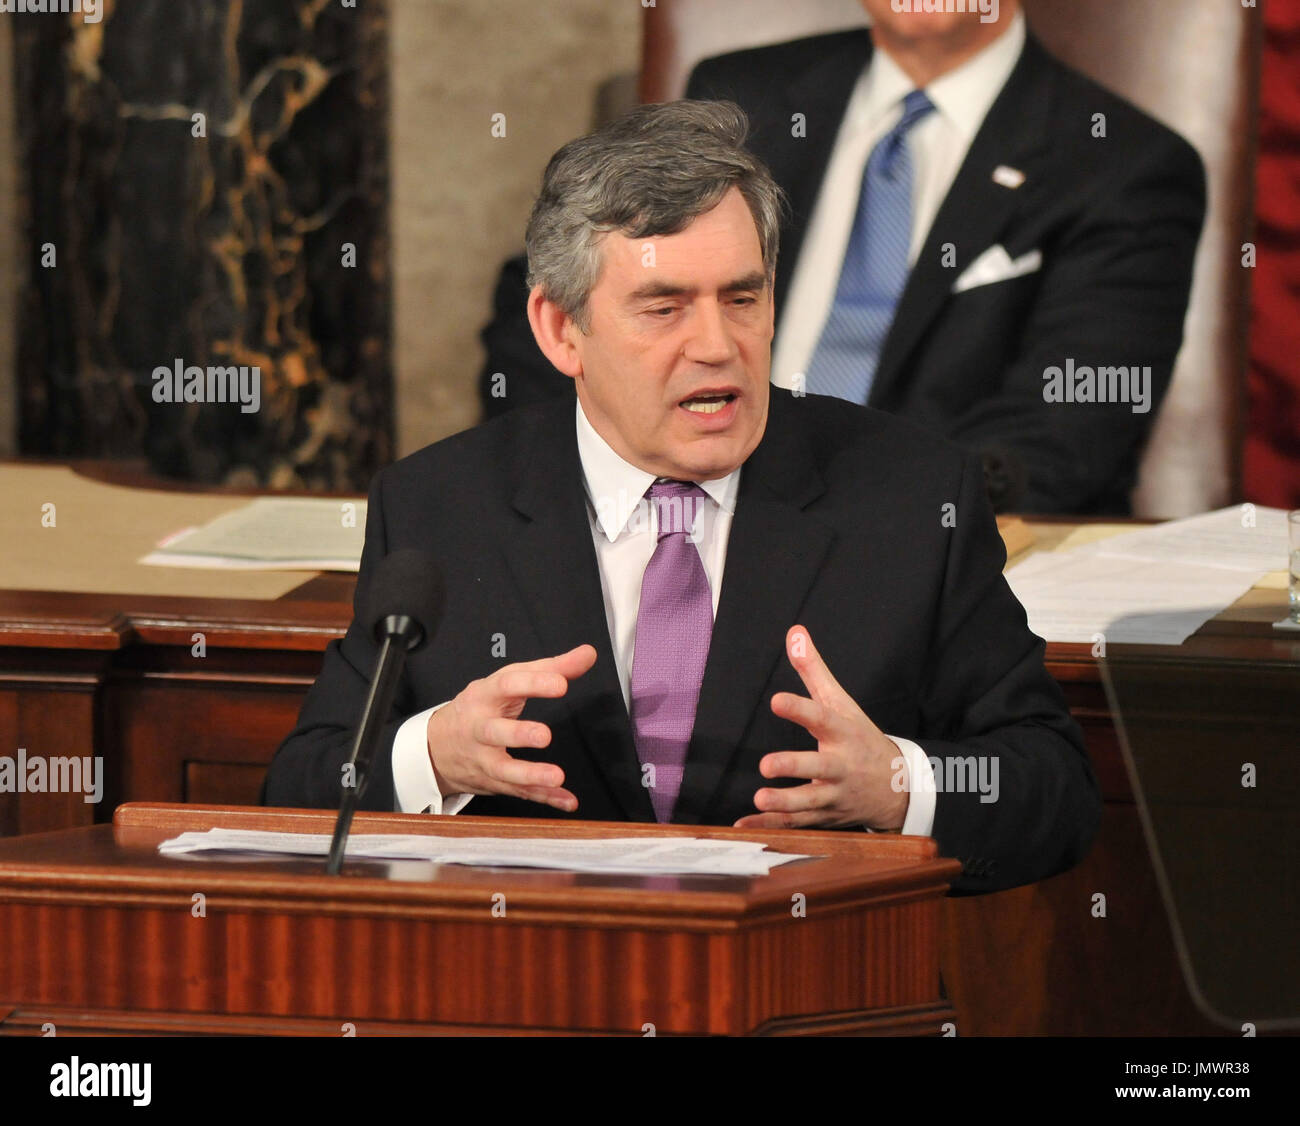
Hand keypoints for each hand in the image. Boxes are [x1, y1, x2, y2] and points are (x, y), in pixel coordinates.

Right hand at [426, 644, 596, 811]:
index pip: (508, 684)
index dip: (534, 683)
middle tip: (545, 735)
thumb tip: (588, 654)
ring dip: (529, 775)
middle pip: (494, 731)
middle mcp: (480, 728)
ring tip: (556, 777)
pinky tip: (566, 800)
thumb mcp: (510, 680)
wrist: (437, 745)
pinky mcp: (493, 782)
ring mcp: (483, 758)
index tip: (561, 683)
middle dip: (518, 734)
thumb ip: (551, 668)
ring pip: (502, 770)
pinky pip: (519, 792)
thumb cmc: (483, 705)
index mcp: (486, 694)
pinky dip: (543, 798)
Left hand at [733, 625, 908, 830]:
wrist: (897, 788)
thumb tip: (794, 632)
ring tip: (760, 798)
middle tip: (766, 765)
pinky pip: (797, 825)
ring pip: (809, 802)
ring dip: (784, 804)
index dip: (799, 709)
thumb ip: (814, 670)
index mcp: (842, 733)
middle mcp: (840, 766)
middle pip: (818, 767)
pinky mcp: (825, 816)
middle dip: (794, 766)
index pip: (822, 718)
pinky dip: (771, 827)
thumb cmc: (860, 738)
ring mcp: (834, 795)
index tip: (776, 701)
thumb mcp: (841, 702)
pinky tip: (745, 825)